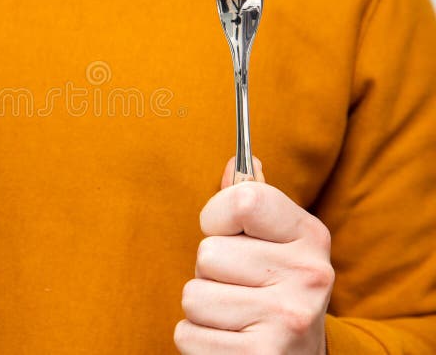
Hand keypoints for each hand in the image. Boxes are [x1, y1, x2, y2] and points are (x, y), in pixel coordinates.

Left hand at [174, 157, 333, 353]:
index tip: (225, 231)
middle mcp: (308, 277)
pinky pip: (187, 334)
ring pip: (193, 296)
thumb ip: (254, 202)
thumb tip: (238, 160)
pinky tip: (231, 340)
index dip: (216, 216)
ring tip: (236, 315)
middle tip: (241, 287)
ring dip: (203, 309)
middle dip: (211, 272)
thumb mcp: (277, 243)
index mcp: (310, 237)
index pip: (241, 199)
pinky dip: (198, 341)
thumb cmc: (276, 290)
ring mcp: (287, 321)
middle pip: (207, 252)